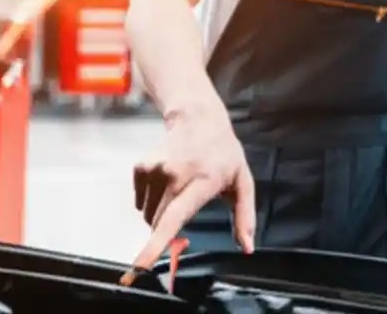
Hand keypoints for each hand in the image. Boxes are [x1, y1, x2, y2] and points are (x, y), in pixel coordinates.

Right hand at [128, 104, 255, 272]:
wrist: (198, 118)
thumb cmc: (223, 153)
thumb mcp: (242, 182)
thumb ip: (244, 217)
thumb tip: (247, 248)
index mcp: (200, 183)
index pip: (172, 220)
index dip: (154, 246)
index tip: (139, 268)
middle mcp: (174, 176)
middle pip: (158, 225)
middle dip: (168, 232)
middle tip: (187, 212)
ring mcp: (155, 170)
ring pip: (148, 216)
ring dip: (160, 216)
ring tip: (179, 193)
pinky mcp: (141, 167)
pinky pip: (140, 203)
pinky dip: (150, 202)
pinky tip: (167, 184)